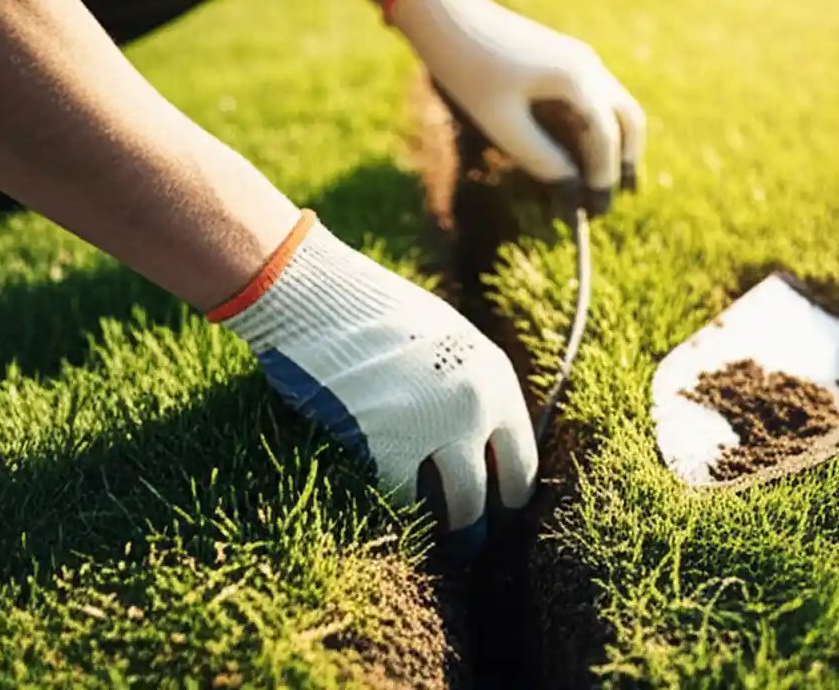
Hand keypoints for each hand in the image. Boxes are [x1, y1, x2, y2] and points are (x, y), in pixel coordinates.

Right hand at [215, 210, 537, 552]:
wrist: (316, 294)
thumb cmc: (372, 314)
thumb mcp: (444, 339)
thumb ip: (467, 385)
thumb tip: (478, 440)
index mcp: (495, 376)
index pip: (522, 458)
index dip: (512, 491)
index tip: (501, 509)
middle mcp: (475, 406)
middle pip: (488, 492)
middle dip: (476, 524)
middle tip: (468, 543)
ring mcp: (433, 427)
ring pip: (456, 508)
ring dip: (446, 531)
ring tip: (436, 545)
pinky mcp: (386, 443)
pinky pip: (402, 500)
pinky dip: (399, 517)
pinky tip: (392, 525)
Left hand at [389, 0, 645, 214]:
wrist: (449, 20)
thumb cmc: (470, 72)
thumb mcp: (503, 125)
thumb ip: (542, 159)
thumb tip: (572, 192)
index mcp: (576, 79)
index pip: (605, 136)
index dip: (603, 176)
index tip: (597, 210)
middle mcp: (587, 66)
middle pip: (628, 118)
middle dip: (626, 160)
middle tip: (618, 198)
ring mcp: (579, 59)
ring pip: (616, 106)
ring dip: (616, 144)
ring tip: (605, 182)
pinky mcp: (565, 60)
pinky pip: (595, 98)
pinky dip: (598, 128)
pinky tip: (581, 155)